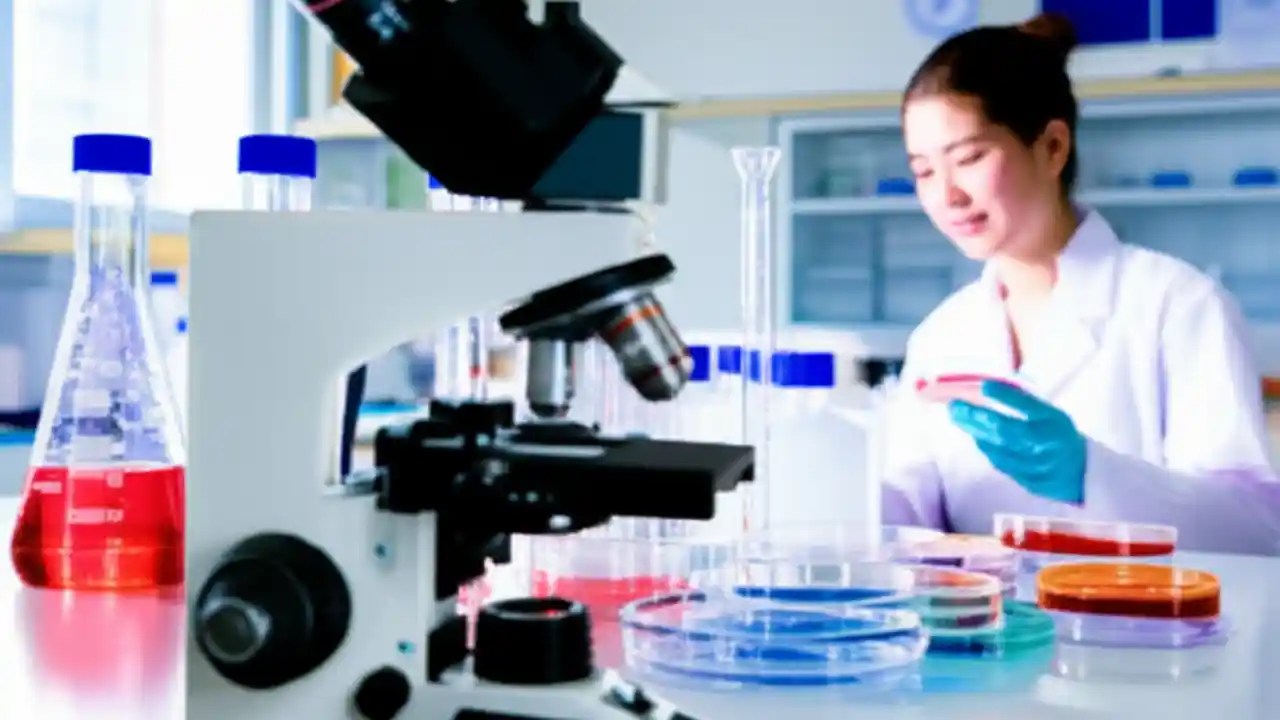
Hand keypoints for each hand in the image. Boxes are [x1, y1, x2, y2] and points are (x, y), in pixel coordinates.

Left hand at [948, 380, 1085, 503]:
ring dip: (976, 434)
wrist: (1082, 472)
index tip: (982, 386)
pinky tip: (977, 438)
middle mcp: (1043, 447)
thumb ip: (1020, 401)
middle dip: (974, 418)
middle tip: (954, 407)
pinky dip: (987, 450)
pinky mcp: (1029, 482)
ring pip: (998, 450)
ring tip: (960, 419)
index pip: (1025, 407)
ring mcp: (1036, 467)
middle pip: (1002, 431)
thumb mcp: (1048, 413)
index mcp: (1051, 425)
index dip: (1003, 397)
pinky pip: (1002, 464)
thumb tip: (986, 386)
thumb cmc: (1060, 435)